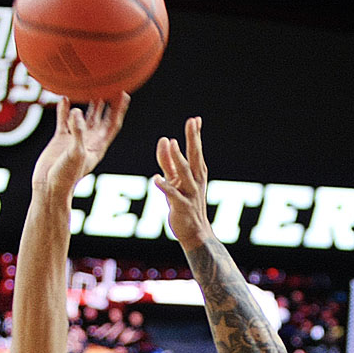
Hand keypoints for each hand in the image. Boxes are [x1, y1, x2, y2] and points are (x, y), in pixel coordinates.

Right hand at [31, 94, 129, 193]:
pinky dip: (64, 110)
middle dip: (107, 103)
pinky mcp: (61, 140)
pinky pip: (64, 120)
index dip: (119, 109)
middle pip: (101, 118)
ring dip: (88, 104)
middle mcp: (88, 141)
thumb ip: (78, 132)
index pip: (112, 124)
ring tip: (91, 86)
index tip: (124, 93)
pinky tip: (64, 98)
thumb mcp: (75, 153)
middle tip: (110, 84)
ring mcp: (74, 140)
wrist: (48, 187)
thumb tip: (77, 111)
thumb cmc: (66, 176)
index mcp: (98, 146)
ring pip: (84, 117)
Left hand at [153, 115, 213, 251]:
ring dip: (177, 158)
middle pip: (194, 157)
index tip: (196, 119)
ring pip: (184, 173)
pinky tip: (156, 179)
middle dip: (193, 139)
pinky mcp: (181, 207)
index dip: (196, 135)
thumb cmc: (184, 204)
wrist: (195, 233)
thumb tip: (164, 140)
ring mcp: (190, 194)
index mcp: (197, 173)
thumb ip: (168, 161)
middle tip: (192, 122)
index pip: (196, 151)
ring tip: (171, 143)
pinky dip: (165, 187)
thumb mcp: (175, 180)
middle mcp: (196, 181)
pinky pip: (172, 195)